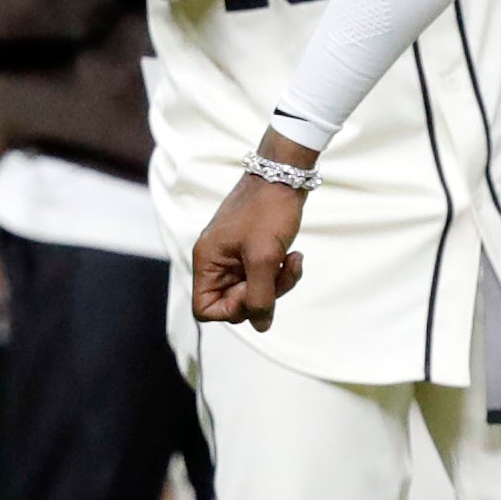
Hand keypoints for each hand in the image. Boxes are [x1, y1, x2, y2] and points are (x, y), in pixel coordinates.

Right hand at [191, 134, 313, 330]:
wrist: (284, 174)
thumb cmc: (269, 210)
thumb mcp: (265, 257)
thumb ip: (260, 296)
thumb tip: (261, 326)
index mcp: (208, 262)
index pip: (205, 309)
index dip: (232, 310)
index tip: (253, 291)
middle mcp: (217, 261)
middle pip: (234, 302)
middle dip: (263, 295)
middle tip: (279, 273)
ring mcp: (235, 256)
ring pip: (255, 291)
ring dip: (279, 283)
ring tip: (293, 260)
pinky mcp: (254, 250)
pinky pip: (266, 276)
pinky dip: (283, 271)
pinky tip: (295, 255)